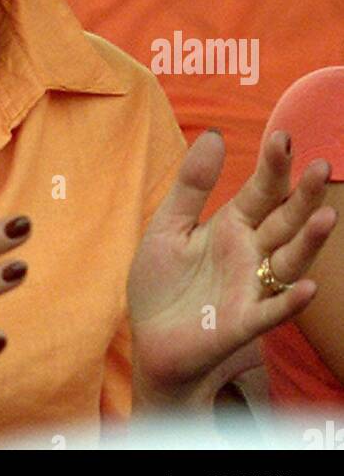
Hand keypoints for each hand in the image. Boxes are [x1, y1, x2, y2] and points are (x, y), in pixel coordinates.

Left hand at [128, 129, 335, 410]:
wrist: (150, 341)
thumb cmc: (162, 282)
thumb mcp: (169, 226)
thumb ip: (192, 184)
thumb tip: (215, 134)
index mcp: (232, 225)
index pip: (260, 190)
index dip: (272, 165)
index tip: (283, 135)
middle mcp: (250, 254)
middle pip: (284, 220)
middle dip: (302, 195)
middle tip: (319, 165)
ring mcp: (251, 288)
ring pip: (289, 260)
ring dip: (309, 241)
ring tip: (327, 215)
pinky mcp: (242, 323)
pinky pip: (271, 311)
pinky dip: (290, 300)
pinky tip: (308, 287)